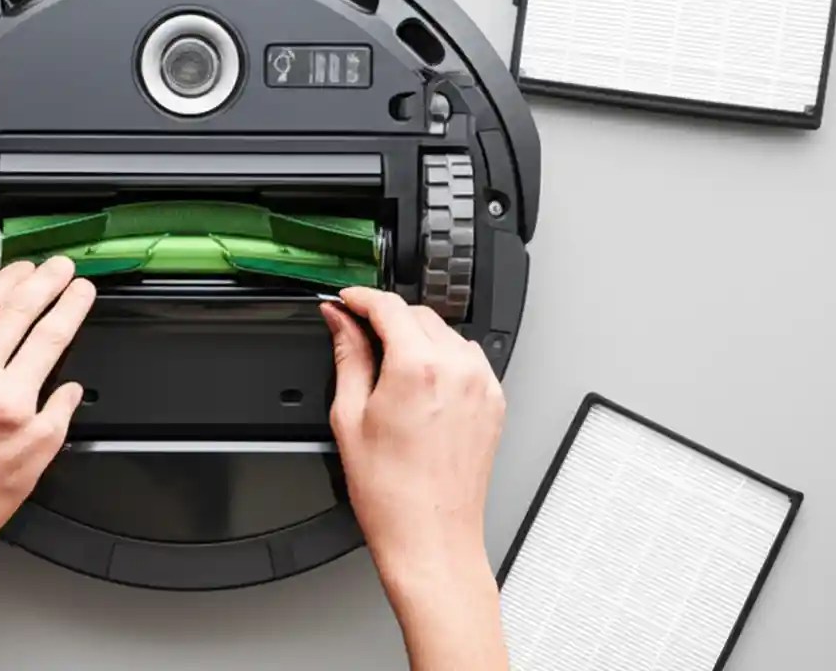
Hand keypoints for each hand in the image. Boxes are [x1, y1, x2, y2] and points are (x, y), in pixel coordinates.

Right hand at [321, 287, 507, 669]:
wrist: (430, 537)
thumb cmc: (390, 492)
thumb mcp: (349, 416)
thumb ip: (347, 356)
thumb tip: (339, 322)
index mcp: (416, 368)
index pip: (388, 306)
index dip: (360, 298)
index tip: (345, 302)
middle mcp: (457, 370)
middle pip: (419, 315)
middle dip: (386, 319)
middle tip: (357, 336)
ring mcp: (482, 385)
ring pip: (446, 334)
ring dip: (416, 338)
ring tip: (388, 368)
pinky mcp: (495, 402)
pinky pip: (468, 360)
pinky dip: (443, 360)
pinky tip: (419, 386)